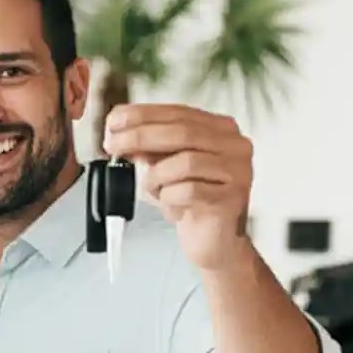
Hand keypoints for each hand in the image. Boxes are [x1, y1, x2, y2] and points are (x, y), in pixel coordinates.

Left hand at [103, 104, 254, 271]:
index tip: (113, 121)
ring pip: (186, 162)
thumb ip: (148, 147)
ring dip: (156, 177)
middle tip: (113, 146)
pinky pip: (190, 191)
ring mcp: (238, 171)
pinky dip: (169, 198)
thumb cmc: (188, 199)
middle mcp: (235, 145)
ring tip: (153, 189)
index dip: (142, 114)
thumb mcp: (164, 166)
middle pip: (182, 132)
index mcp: (219, 129)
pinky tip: (171, 205)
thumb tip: (119, 133)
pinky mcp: (233, 198)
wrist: (212, 239)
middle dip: (139, 137)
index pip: (178, 112)